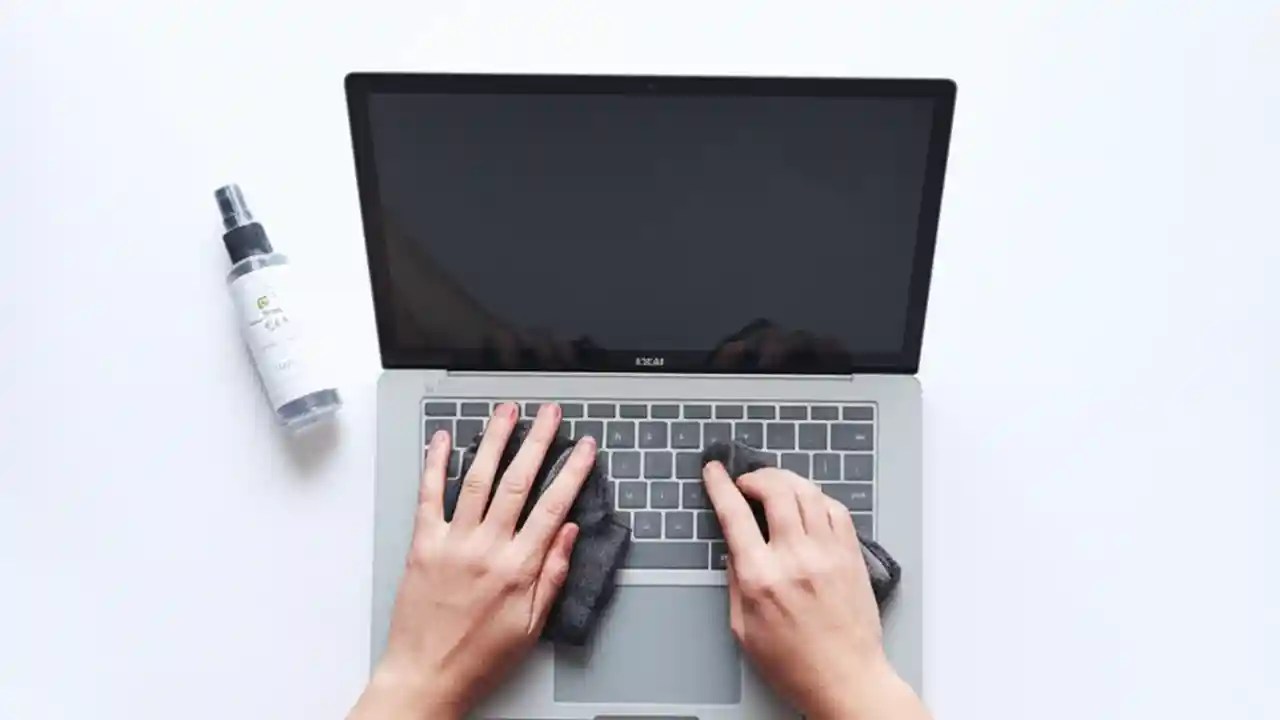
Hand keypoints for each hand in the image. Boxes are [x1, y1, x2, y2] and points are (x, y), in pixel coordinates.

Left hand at [351, 403, 595, 719]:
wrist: (426, 676)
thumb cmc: (478, 658)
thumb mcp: (531, 625)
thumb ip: (552, 575)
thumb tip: (567, 533)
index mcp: (518, 569)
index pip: (553, 506)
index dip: (572, 472)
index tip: (584, 448)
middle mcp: (486, 548)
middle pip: (518, 482)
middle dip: (538, 441)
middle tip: (550, 414)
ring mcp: (452, 543)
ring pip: (478, 479)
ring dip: (494, 440)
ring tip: (507, 412)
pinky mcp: (423, 545)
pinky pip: (429, 496)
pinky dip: (435, 465)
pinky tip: (443, 440)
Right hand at [702, 464, 929, 719]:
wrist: (846, 680)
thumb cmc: (795, 664)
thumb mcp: (743, 629)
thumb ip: (735, 583)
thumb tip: (734, 550)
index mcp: (761, 578)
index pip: (734, 514)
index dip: (720, 485)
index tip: (714, 471)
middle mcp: (796, 558)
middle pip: (775, 490)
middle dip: (755, 476)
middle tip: (746, 481)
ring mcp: (828, 554)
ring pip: (808, 492)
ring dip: (786, 480)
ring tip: (775, 485)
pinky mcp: (851, 556)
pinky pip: (836, 509)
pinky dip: (818, 497)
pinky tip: (809, 503)